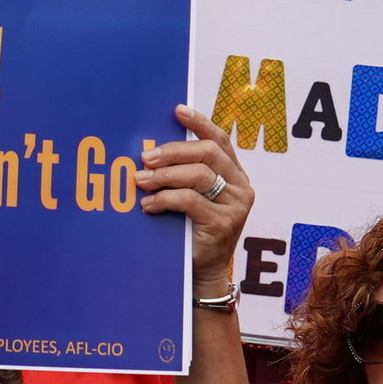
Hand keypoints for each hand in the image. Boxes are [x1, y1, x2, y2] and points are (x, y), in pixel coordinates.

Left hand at [135, 106, 254, 294]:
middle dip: (172, 151)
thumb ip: (184, 174)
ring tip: (141, 181)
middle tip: (145, 157)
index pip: (220, 140)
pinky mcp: (222, 223)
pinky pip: (190, 201)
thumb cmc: (191, 230)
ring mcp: (235, 205)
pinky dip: (165, 199)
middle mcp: (241, 186)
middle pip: (207, 153)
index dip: (199, 123)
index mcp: (235, 174)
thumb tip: (150, 151)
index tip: (177, 111)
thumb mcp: (193, 197)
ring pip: (198, 175)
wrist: (202, 272)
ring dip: (164, 175)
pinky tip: (148, 204)